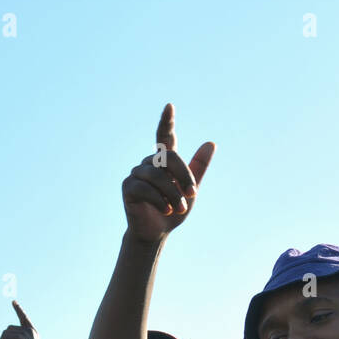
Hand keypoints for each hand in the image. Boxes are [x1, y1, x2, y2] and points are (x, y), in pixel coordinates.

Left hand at [0, 301, 44, 338]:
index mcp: (33, 332)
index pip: (24, 318)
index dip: (18, 309)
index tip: (13, 302)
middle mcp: (28, 331)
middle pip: (10, 328)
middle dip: (4, 337)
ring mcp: (23, 334)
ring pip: (5, 332)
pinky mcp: (17, 338)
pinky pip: (3, 337)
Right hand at [122, 104, 215, 240]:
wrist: (157, 232)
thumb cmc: (173, 210)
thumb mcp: (190, 190)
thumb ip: (198, 168)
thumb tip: (211, 143)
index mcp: (164, 161)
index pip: (164, 136)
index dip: (166, 121)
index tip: (169, 106)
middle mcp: (149, 163)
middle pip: (168, 157)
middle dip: (183, 175)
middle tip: (192, 194)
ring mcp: (136, 174)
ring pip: (156, 175)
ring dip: (172, 193)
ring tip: (180, 208)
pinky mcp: (128, 187)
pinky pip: (144, 188)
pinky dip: (159, 200)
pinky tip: (166, 209)